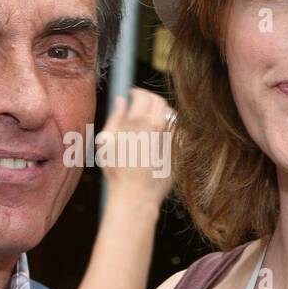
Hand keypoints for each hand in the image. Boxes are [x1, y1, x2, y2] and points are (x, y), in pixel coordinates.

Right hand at [95, 87, 175, 208]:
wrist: (136, 195)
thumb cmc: (117, 171)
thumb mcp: (107, 142)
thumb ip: (115, 117)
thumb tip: (121, 100)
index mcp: (138, 122)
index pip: (143, 95)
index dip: (137, 92)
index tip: (133, 95)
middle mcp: (157, 127)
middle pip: (159, 101)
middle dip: (149, 98)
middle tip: (141, 104)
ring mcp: (171, 137)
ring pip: (170, 114)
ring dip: (160, 112)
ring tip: (150, 119)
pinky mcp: (180, 148)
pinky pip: (179, 130)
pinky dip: (171, 127)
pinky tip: (161, 134)